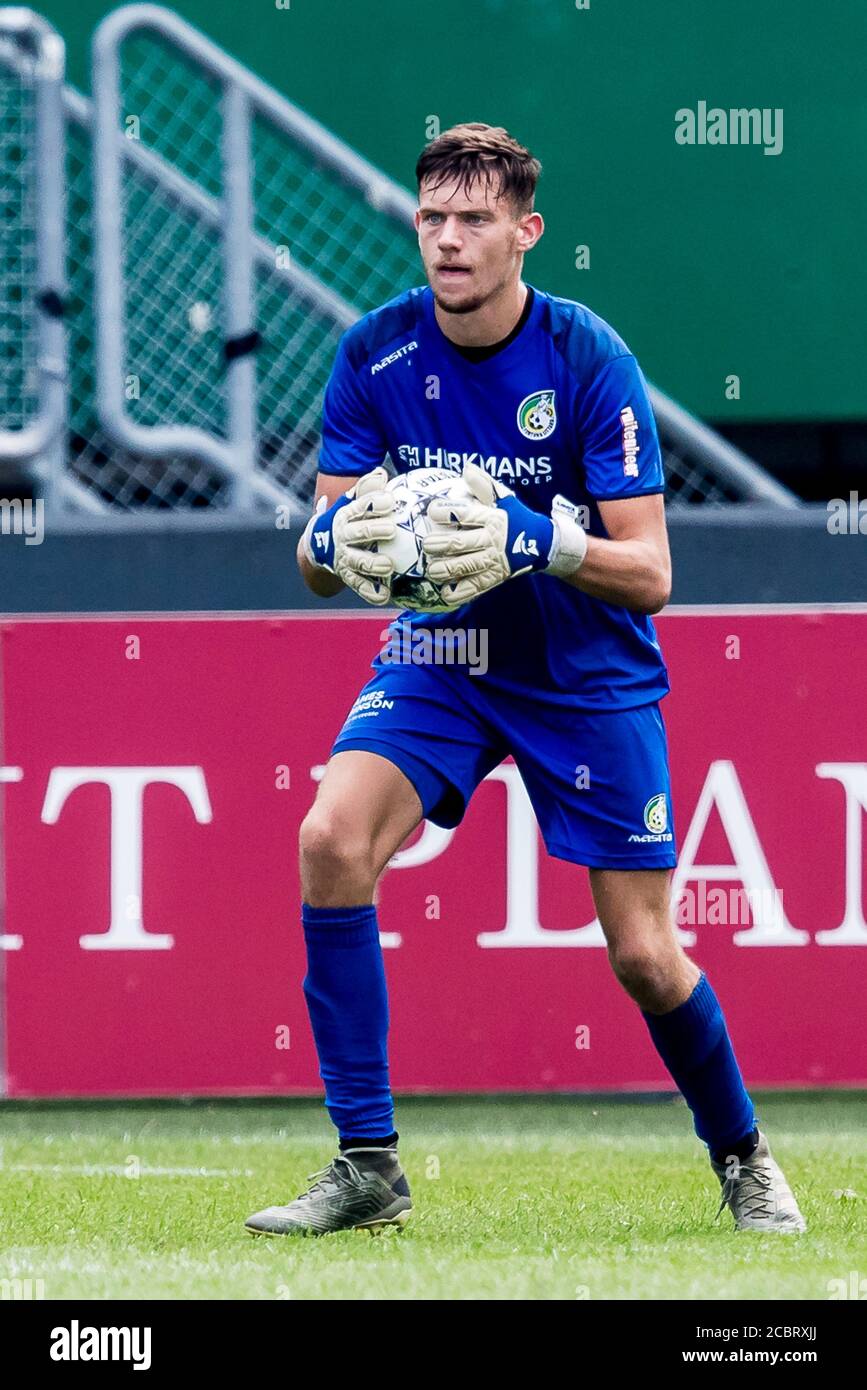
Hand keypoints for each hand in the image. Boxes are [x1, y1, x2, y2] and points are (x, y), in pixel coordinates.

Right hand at [303, 467, 396, 605]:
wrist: (321, 545)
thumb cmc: (350, 518)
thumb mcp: (354, 501)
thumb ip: (367, 489)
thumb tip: (380, 472)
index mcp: (347, 514)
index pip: (360, 505)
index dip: (373, 502)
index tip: (390, 499)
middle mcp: (343, 536)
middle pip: (358, 532)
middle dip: (373, 530)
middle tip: (392, 529)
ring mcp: (345, 558)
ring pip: (359, 561)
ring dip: (372, 564)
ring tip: (388, 566)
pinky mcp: (348, 577)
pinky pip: (360, 586)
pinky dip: (371, 592)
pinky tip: (385, 595)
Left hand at [423, 462, 555, 604]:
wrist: (539, 543)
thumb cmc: (514, 517)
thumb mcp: (503, 497)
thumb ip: (483, 484)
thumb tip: (466, 467)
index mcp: (492, 518)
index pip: (464, 514)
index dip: (445, 511)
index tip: (431, 510)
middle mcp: (492, 540)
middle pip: (459, 543)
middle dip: (439, 544)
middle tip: (426, 544)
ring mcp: (492, 562)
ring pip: (463, 567)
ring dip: (444, 569)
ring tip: (431, 569)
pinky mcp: (493, 579)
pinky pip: (473, 589)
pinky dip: (458, 592)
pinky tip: (444, 592)